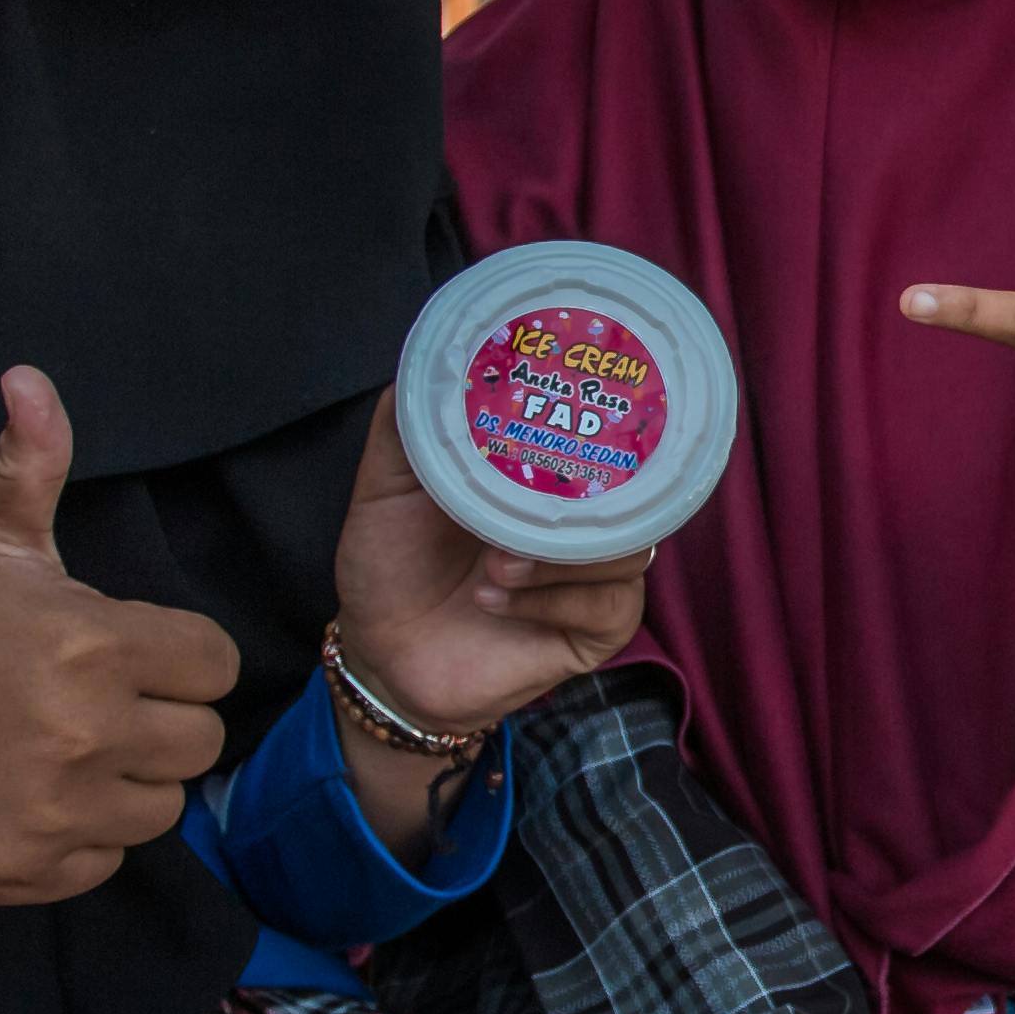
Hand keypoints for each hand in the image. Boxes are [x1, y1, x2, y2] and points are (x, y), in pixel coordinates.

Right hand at [0, 364, 239, 914]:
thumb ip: (29, 460)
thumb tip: (29, 378)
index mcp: (92, 646)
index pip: (215, 664)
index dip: (180, 653)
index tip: (128, 649)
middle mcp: (82, 735)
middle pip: (201, 739)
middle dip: (161, 715)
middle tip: (99, 697)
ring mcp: (54, 812)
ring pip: (164, 805)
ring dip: (132, 778)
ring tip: (73, 743)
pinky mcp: (26, 870)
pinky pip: (110, 861)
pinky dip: (86, 835)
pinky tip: (41, 791)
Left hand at [329, 393, 652, 841]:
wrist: (383, 657)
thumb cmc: (389, 569)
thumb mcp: (386, 488)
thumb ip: (406, 427)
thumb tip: (430, 356)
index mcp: (541, 479)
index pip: (598, 441)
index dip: (598, 419)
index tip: (573, 399)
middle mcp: (577, 522)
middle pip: (631, 491)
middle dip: (589, 490)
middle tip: (533, 493)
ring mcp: (592, 577)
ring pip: (626, 549)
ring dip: (559, 555)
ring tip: (496, 562)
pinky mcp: (596, 631)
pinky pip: (606, 605)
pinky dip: (551, 600)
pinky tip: (495, 599)